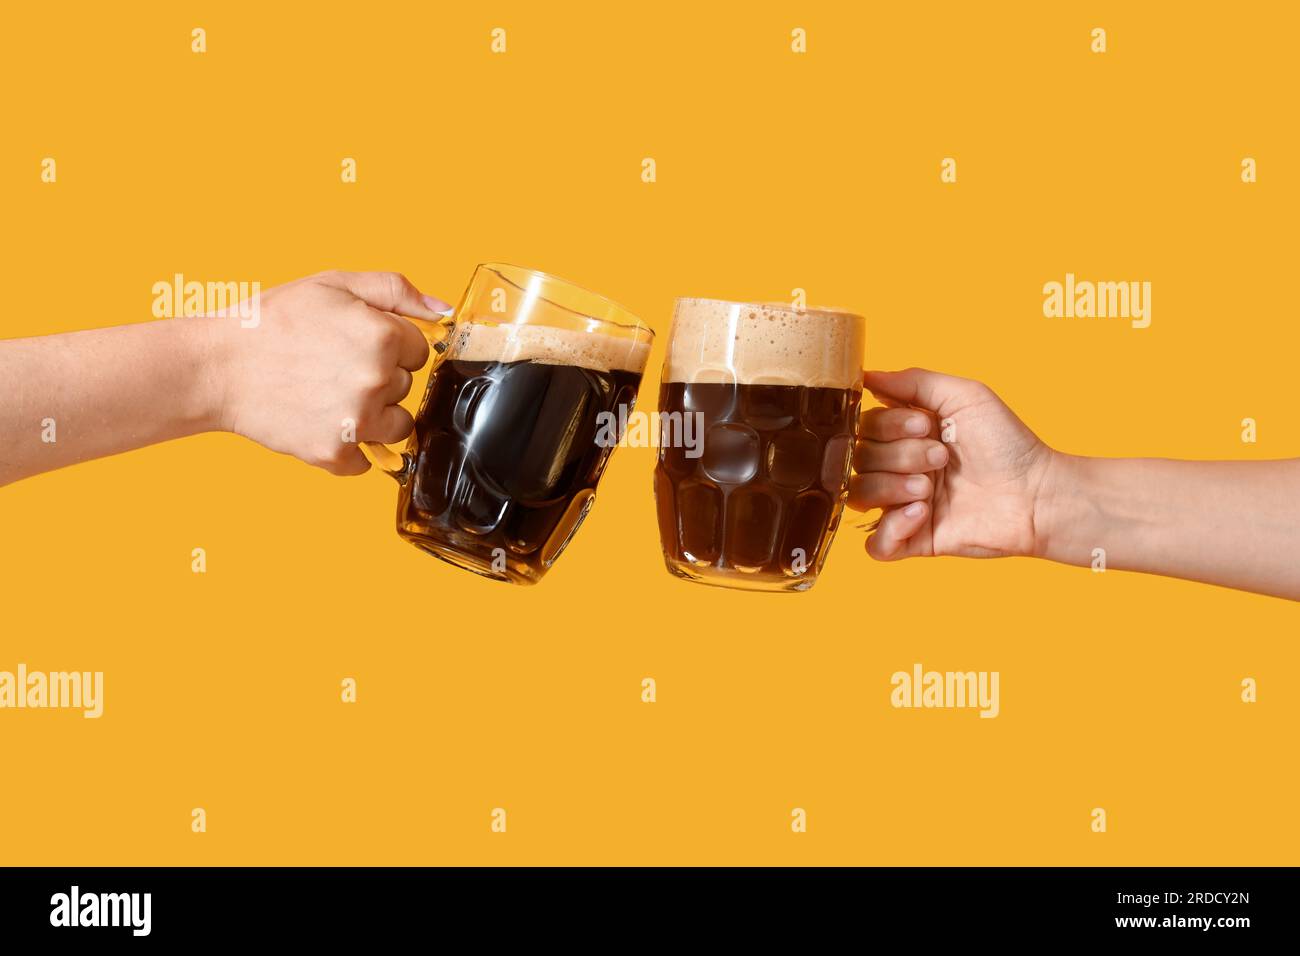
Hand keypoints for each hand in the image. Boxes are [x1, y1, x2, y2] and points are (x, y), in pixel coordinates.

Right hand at [207, 271, 450, 474]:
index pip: (419, 350)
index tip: (357, 343)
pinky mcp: (334, 452)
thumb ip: (397, 292)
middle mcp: (376, 382)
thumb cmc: (273, 322)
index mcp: (383, 337)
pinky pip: (366, 460)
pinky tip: (320, 421)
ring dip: (374, 416)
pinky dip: (348, 447)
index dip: (390, 344)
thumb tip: (444, 312)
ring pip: (397, 426)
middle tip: (333, 366)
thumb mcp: (335, 284)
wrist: (218, 366)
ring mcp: (356, 422)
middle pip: (406, 387)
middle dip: (380, 378)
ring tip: (330, 395)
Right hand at [848, 368, 1055, 560]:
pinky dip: (891, 528)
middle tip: (940, 458)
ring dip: (891, 487)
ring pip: (861, 497)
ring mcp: (905, 505)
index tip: (924, 426)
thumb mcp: (965, 395)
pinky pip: (876, 545)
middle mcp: (901, 468)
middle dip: (899, 456)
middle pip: (861, 460)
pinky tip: (922, 515)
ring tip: (929, 488)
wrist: (1038, 494)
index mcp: (907, 436)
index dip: (887, 426)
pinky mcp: (915, 541)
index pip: (865, 427)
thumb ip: (914, 382)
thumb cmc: (1008, 443)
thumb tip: (867, 375)